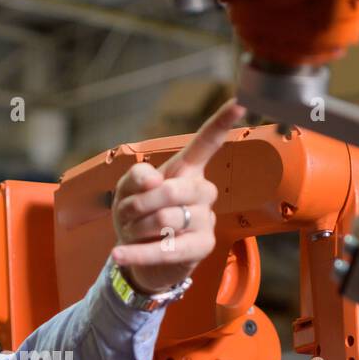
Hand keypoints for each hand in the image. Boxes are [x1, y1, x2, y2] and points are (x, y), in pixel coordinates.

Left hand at [110, 98, 244, 293]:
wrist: (139, 257)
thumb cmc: (137, 218)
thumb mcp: (126, 192)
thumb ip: (136, 177)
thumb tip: (155, 180)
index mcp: (187, 170)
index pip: (206, 143)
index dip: (222, 123)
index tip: (240, 102)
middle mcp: (202, 192)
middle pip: (173, 190)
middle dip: (141, 203)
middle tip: (126, 213)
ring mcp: (206, 219)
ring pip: (166, 219)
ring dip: (136, 227)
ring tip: (130, 232)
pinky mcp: (202, 246)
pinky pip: (167, 249)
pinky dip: (137, 253)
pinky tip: (118, 254)